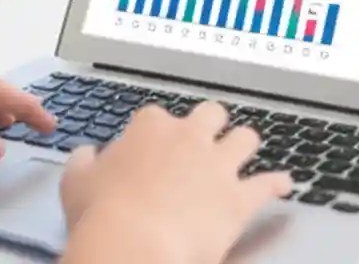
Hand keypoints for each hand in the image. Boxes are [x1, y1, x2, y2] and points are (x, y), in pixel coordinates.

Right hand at [59, 102, 290, 263]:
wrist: (133, 244)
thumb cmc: (100, 214)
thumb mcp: (76, 180)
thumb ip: (83, 160)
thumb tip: (87, 154)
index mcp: (150, 127)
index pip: (157, 116)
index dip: (157, 132)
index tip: (154, 147)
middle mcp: (189, 137)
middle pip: (211, 114)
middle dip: (209, 125)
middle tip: (204, 139)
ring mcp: (218, 165)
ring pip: (246, 138)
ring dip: (244, 145)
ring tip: (244, 151)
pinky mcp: (239, 198)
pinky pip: (269, 184)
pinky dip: (277, 184)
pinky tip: (282, 185)